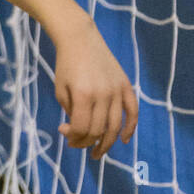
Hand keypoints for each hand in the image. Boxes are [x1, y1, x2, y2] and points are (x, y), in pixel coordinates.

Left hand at [54, 18, 138, 159]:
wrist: (80, 39)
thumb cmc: (66, 66)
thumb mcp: (61, 91)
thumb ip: (71, 113)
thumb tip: (80, 132)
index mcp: (83, 95)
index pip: (82, 129)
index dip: (72, 137)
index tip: (64, 131)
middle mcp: (103, 94)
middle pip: (98, 130)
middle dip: (85, 142)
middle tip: (76, 143)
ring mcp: (116, 90)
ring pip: (116, 126)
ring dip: (106, 144)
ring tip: (97, 153)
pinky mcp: (125, 85)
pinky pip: (132, 111)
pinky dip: (131, 127)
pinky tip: (125, 140)